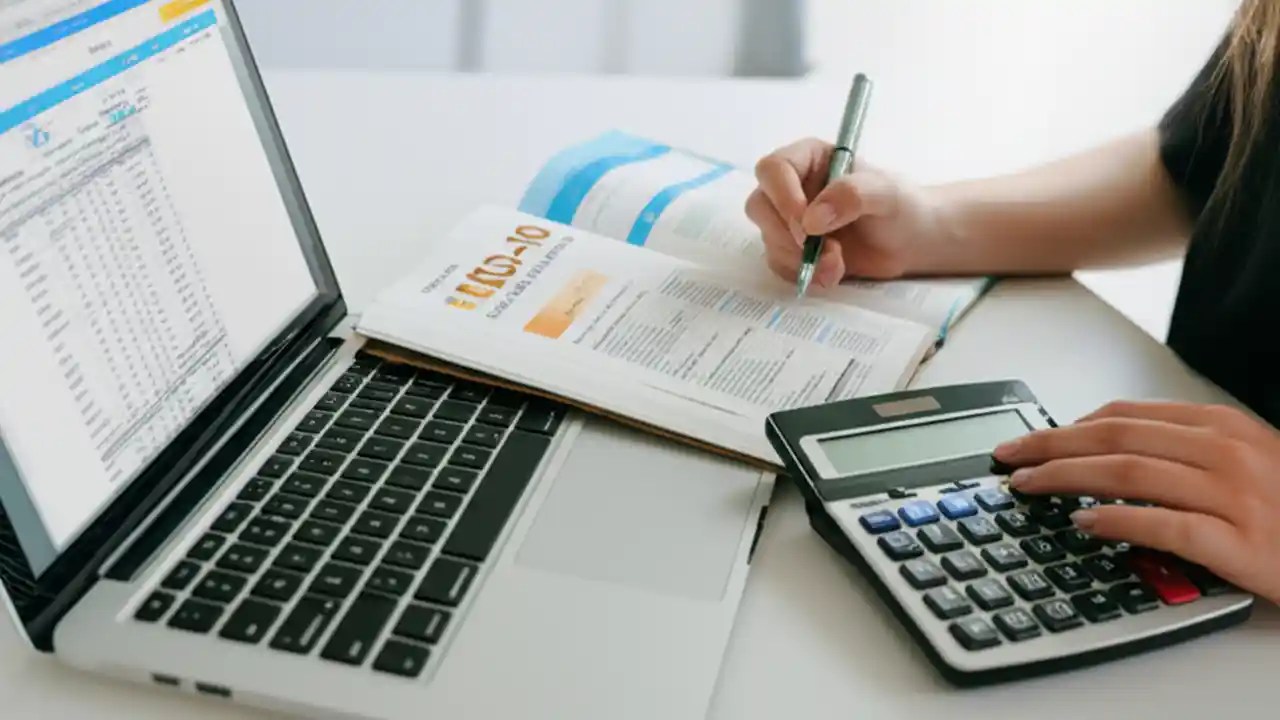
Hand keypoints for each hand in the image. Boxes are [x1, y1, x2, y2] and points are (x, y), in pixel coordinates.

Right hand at [744, 137, 943, 286]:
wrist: (909, 242)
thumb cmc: (900, 206)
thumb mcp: (885, 193)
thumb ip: (851, 195)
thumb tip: (812, 220)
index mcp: (808, 159)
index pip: (773, 169)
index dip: (782, 197)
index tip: (807, 226)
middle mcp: (791, 186)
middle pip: (760, 206)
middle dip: (788, 235)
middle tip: (825, 250)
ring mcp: (788, 220)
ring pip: (769, 239)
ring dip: (800, 259)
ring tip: (837, 264)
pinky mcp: (791, 250)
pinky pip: (780, 264)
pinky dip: (804, 274)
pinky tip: (831, 274)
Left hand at [993, 400, 1279, 603]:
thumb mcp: (1241, 461)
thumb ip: (1181, 451)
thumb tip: (1106, 450)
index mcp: (1220, 426)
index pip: (1126, 415)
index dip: (1066, 425)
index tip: (1028, 440)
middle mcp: (1225, 451)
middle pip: (1116, 437)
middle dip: (1050, 446)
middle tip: (1008, 460)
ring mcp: (1235, 494)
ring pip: (1130, 472)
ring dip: (1066, 478)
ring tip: (1027, 487)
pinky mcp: (1242, 542)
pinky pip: (1166, 525)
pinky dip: (1117, 521)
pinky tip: (1083, 523)